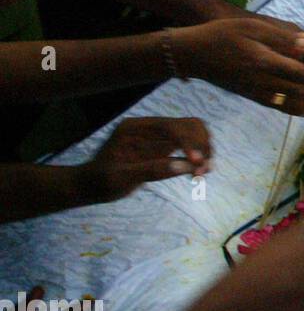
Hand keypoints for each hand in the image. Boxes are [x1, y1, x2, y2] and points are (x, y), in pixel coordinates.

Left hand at [80, 117, 211, 203]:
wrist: (91, 185)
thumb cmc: (100, 182)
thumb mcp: (120, 178)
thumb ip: (151, 170)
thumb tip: (185, 166)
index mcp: (134, 128)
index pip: (169, 127)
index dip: (187, 142)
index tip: (197, 162)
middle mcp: (149, 127)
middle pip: (187, 125)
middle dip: (200, 145)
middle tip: (203, 169)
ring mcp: (158, 136)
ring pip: (193, 132)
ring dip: (204, 150)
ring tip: (203, 172)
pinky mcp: (164, 147)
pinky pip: (189, 146)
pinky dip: (199, 157)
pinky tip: (198, 172)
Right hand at [170, 17, 303, 115]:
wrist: (192, 54)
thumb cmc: (222, 34)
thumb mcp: (251, 27)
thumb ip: (280, 38)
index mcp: (265, 61)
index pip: (301, 73)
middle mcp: (263, 80)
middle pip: (299, 92)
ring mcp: (256, 90)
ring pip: (290, 102)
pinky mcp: (250, 95)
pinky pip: (276, 106)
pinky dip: (293, 110)